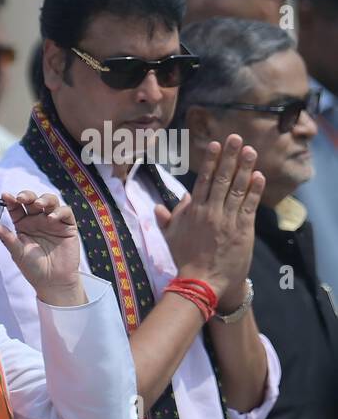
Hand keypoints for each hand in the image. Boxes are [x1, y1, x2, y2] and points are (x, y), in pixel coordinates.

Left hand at [0, 191, 85, 305]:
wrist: (52, 281)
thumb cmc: (33, 267)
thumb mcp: (17, 252)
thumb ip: (6, 238)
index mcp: (23, 224)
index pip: (16, 208)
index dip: (11, 200)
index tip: (5, 196)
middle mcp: (37, 220)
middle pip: (33, 200)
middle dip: (27, 195)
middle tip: (21, 198)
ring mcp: (53, 221)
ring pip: (50, 201)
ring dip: (44, 199)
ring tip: (38, 205)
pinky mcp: (68, 226)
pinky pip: (66, 212)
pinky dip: (59, 212)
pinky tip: (51, 218)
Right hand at [155, 134, 262, 309]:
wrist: (202, 281)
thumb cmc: (185, 259)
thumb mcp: (170, 238)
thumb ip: (167, 219)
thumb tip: (160, 207)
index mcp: (193, 211)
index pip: (203, 180)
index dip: (210, 161)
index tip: (215, 145)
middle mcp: (210, 211)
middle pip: (221, 178)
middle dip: (229, 156)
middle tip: (235, 138)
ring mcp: (227, 219)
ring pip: (237, 188)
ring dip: (244, 167)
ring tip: (250, 150)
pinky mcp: (242, 229)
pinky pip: (249, 205)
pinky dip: (254, 190)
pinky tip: (258, 175)